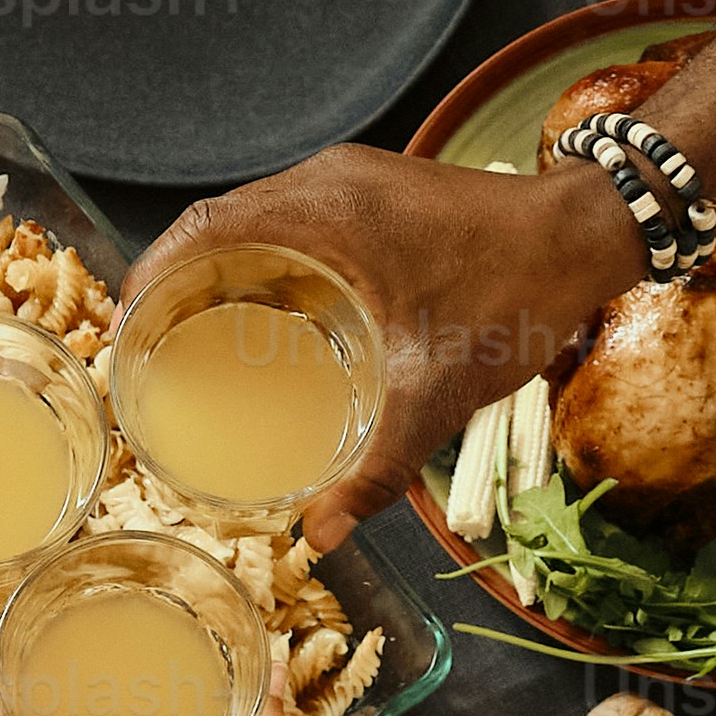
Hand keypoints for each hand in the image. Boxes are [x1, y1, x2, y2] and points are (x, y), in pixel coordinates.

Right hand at [148, 144, 639, 553]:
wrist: (590, 232)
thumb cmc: (517, 296)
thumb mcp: (439, 391)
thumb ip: (377, 467)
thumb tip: (321, 534)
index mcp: (322, 212)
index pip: (199, 230)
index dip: (149, 279)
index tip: (125, 337)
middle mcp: (325, 183)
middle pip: (213, 223)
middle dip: (170, 282)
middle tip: (148, 352)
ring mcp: (349, 181)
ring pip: (250, 219)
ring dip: (214, 270)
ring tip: (188, 338)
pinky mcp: (371, 192)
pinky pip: (288, 220)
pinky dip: (259, 262)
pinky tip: (261, 317)